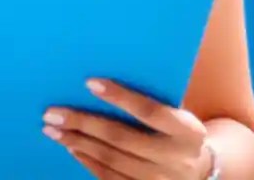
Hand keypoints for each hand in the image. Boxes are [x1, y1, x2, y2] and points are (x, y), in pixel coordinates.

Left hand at [44, 80, 211, 178]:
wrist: (201, 171)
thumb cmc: (177, 132)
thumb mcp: (177, 116)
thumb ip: (150, 103)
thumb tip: (100, 83)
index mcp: (187, 131)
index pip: (149, 111)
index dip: (120, 97)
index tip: (89, 83)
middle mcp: (175, 158)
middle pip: (121, 137)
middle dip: (83, 123)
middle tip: (52, 112)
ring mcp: (160, 179)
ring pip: (111, 159)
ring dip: (78, 142)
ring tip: (54, 130)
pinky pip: (111, 178)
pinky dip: (88, 161)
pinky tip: (72, 147)